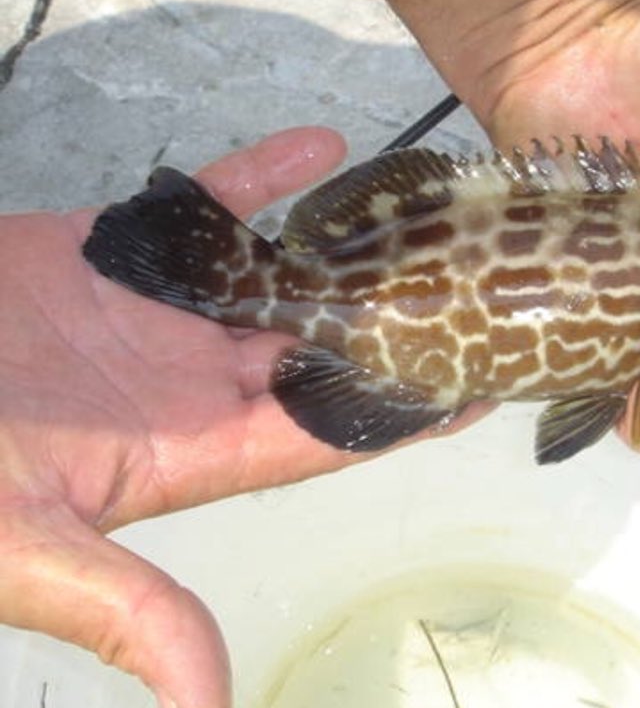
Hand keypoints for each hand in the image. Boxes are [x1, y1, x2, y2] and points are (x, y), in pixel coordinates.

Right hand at [0, 127, 461, 707]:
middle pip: (320, 350)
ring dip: (339, 249)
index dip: (403, 414)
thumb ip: (128, 610)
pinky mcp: (115, 251)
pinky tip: (322, 146)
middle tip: (472, 286)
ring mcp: (160, 314)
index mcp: (193, 450)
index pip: (327, 433)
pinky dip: (259, 175)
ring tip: (418, 217)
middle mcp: (192, 382)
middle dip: (390, 322)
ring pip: (276, 274)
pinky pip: (204, 205)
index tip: (479, 385)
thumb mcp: (29, 546)